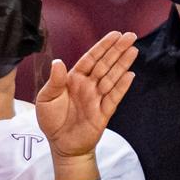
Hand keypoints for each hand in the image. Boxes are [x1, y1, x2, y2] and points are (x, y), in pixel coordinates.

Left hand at [34, 30, 136, 163]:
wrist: (61, 145)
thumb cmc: (52, 120)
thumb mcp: (46, 99)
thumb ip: (54, 81)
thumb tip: (58, 62)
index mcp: (74, 79)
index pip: (90, 59)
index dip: (102, 47)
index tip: (114, 35)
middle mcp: (88, 86)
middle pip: (105, 64)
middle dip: (117, 50)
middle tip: (131, 36)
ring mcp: (97, 98)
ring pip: (112, 77)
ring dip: (123, 64)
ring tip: (133, 50)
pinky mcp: (104, 112)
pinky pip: (114, 97)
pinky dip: (122, 86)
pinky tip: (130, 75)